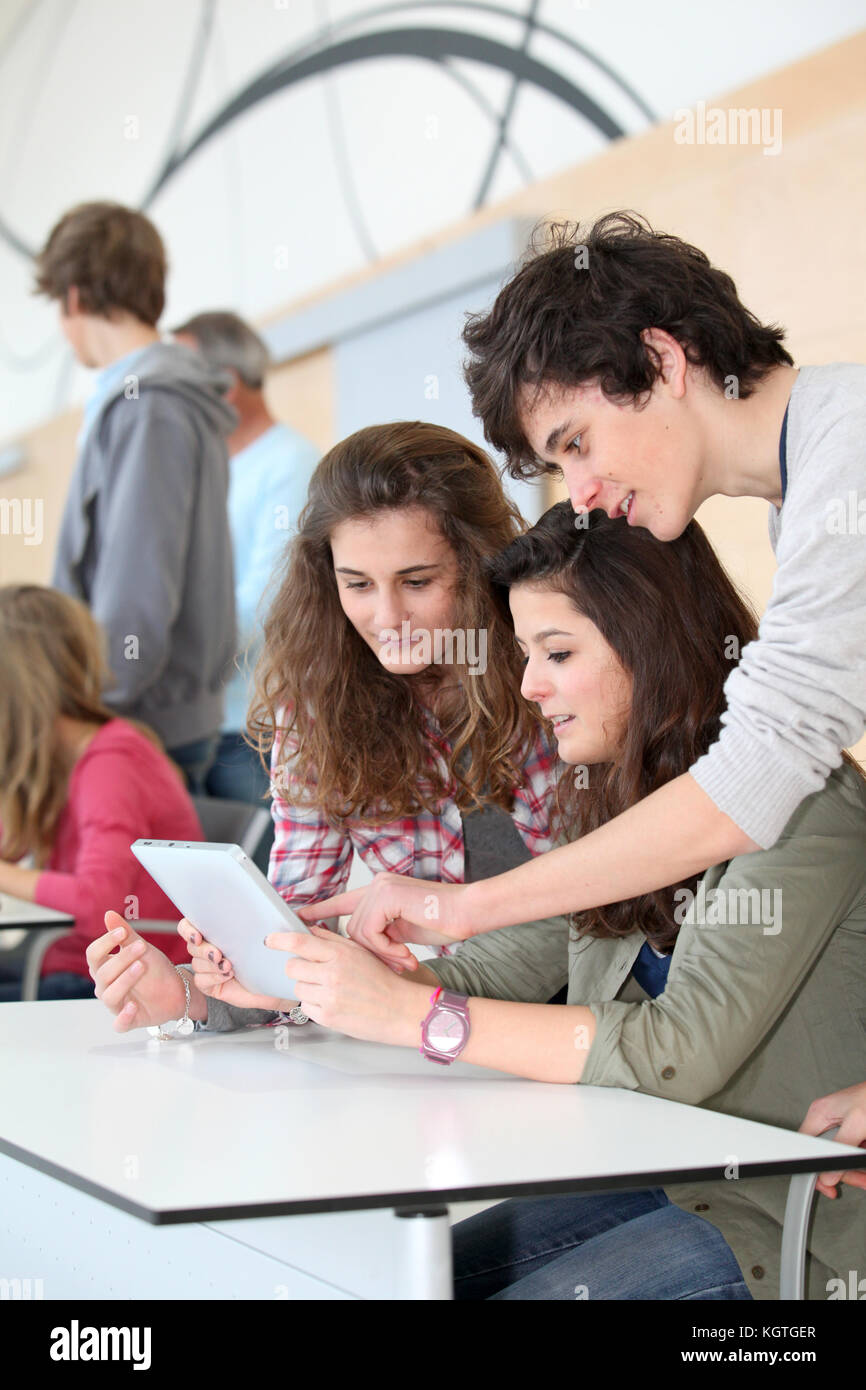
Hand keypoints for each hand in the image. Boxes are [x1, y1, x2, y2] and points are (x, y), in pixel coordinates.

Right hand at [88, 911, 191, 1031]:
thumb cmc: (154, 968)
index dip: (105, 943)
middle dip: (121, 959)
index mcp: (105, 967)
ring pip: (110, 995)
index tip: (122, 932)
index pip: (93, 955)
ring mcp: (117, 1004)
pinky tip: (134, 1005)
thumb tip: (108, 914)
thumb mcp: (141, 948)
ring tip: (140, 966)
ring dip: (125, 980)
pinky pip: (120, 1024)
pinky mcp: (128, 1020)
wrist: (176, 989)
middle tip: (141, 947)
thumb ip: (124, 933)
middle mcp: (106, 986)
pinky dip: (124, 1017)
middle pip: (103, 973)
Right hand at [176, 918, 294, 1011]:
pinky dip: (214, 978)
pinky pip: (201, 980)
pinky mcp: (208, 984)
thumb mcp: (255, 933)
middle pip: (192, 946)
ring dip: (212, 965)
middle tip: (219, 954)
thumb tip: (247, 904)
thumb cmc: (265, 953)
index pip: (188, 925)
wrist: (273, 979)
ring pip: (196, 963)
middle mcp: (206, 948)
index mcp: (213, 931)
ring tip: (229, 966)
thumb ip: (244, 920)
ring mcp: (206, 967)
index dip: (187, 929)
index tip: (197, 936)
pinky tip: (227, 976)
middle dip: (204, 950)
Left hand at [264, 924, 427, 1044]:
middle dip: (298, 968)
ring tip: (330, 990)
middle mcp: (332, 974)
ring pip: (297, 988)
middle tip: (313, 972)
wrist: (399, 1010)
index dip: (280, 940)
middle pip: (292, 966)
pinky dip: (315, 1005)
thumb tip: (309, 931)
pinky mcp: (327, 1017)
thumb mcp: (360, 952)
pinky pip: (306, 1007)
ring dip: (308, 988)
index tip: (269, 940)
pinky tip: (333, 1003)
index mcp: (340, 954)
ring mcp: (328, 997)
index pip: (300, 942)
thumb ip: (333, 941)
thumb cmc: (382, 980)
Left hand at [295, 874, 468, 968]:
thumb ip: (382, 930)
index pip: (341, 902)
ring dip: (381, 955)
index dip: (319, 912)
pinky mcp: (387, 897)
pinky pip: (370, 932)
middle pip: (350, 928)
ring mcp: (380, 889)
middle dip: (366, 955)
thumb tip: (360, 947)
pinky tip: (407, 955)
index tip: (298, 922)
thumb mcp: (404, 926)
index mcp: (380, 891)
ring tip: (404, 961)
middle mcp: (376, 886)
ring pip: (358, 933)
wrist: (468, 912)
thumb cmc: (444, 921)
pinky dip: (387, 950)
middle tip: (394, 966)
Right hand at [800, 1080, 865, 1197]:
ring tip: (865, 1172)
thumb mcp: (857, 1123)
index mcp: (820, 1113)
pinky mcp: (854, 1129)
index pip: (806, 1147)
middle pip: (827, 1155)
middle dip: (845, 1171)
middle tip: (859, 1179)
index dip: (814, 1168)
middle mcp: (828, 1120)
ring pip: (842, 1155)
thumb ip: (841, 1147)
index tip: (826, 1185)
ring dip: (856, 1167)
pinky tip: (865, 1163)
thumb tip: (828, 1172)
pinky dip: (860, 1158)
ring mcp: (841, 1125)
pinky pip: (853, 1150)